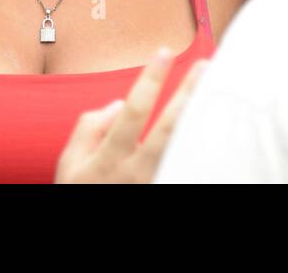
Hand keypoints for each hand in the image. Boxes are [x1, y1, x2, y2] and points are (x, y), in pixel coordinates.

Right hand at [54, 49, 208, 183]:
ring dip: (201, 118)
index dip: (151, 78)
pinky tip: (215, 129)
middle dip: (188, 93)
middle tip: (206, 66)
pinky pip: (185, 166)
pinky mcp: (165, 188)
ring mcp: (154, 184)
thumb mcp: (69, 162)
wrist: (85, 234)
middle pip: (170, 127)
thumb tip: (119, 102)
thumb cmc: (78, 193)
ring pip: (184, 147)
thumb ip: (89, 127)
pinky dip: (200, 146)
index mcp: (110, 157)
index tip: (164, 52)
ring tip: (218, 93)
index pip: (134, 110)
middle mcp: (136, 171)